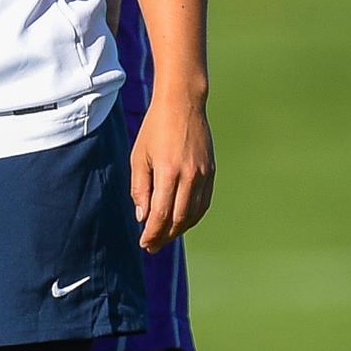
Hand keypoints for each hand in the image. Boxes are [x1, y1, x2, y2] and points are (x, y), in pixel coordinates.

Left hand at [130, 93, 213, 252]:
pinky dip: (192, 217)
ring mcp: (203, 175)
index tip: (144, 244)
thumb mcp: (139, 157)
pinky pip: (203, 203)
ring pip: (194, 214)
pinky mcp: (211, 172)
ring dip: (179, 229)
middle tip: (152, 246)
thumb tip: (142, 217)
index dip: (152, 233)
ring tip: (165, 236)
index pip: (161, 214)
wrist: (183, 104)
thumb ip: (140, 189)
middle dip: (164, 236)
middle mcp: (189, 176)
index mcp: (168, 172)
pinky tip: (181, 221)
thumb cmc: (155, 128)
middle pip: (179, 219)